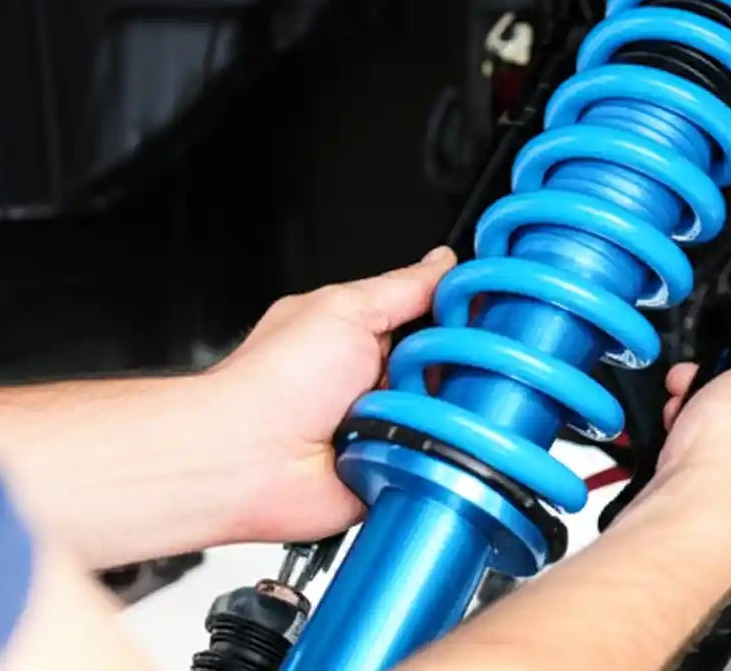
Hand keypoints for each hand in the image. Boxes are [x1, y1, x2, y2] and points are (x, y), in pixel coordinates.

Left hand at [206, 246, 456, 544]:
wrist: (245, 460)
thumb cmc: (273, 383)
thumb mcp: (345, 309)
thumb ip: (403, 287)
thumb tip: (442, 262)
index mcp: (363, 335)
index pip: (434, 316)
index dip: (460, 316)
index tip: (485, 314)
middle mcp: (376, 380)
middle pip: (450, 367)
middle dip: (451, 368)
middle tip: (428, 369)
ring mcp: (385, 426)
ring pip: (450, 414)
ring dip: (438, 412)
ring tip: (407, 411)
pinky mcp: (391, 468)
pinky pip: (436, 460)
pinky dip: (433, 454)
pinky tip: (412, 444)